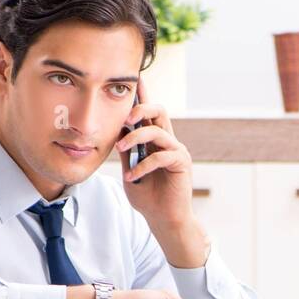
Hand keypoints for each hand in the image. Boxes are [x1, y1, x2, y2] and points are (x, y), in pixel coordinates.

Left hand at [117, 76, 193, 233]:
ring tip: (120, 148)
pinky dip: (143, 165)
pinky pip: (161, 156)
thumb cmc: (148, 197)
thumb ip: (126, 151)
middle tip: (124, 116)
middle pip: (159, 111)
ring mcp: (176, 151)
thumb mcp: (130, 170)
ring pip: (157, 131)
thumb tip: (117, 130)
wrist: (164, 220)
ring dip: (135, 137)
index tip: (135, 77)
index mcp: (156, 141)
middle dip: (140, 108)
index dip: (143, 95)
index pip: (149, 113)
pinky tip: (132, 176)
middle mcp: (168, 141)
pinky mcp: (181, 164)